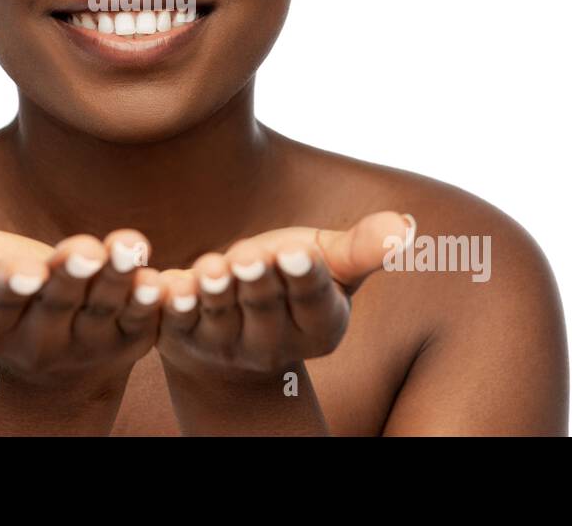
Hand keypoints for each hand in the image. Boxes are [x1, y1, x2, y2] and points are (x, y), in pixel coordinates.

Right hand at [0, 180, 167, 391]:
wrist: (55, 361)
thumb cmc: (3, 293)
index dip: (10, 286)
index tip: (24, 270)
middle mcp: (37, 341)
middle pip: (57, 303)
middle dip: (72, 274)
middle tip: (86, 247)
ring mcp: (86, 344)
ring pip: (103, 309)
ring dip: (118, 279)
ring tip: (128, 246)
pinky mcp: (129, 341)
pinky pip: (143, 322)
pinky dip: (152, 303)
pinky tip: (160, 280)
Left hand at [156, 211, 415, 380]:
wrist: (236, 321)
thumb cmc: (290, 278)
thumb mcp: (330, 262)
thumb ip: (362, 248)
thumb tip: (406, 227)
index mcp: (319, 325)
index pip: (314, 301)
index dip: (305, 278)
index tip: (300, 253)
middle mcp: (274, 344)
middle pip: (266, 307)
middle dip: (258, 281)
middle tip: (250, 257)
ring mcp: (226, 344)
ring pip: (221, 317)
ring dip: (215, 293)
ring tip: (211, 268)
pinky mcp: (183, 336)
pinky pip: (176, 321)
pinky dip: (171, 304)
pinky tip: (165, 285)